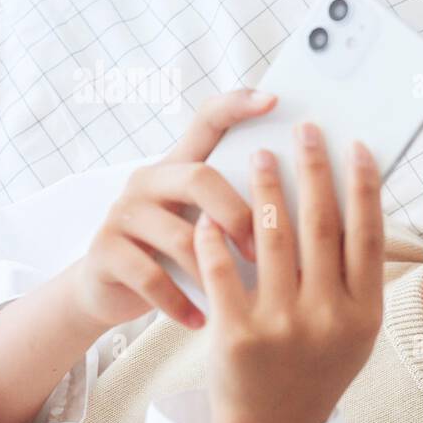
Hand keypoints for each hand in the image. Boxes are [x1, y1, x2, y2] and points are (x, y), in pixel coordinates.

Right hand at [67, 88, 276, 332]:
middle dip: (240, 216)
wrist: (112, 292)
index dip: (238, 105)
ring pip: (179, 235)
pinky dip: (181, 303)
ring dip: (215, 272)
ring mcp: (124, 212)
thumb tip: (317, 203)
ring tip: (239, 299)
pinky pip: (150, 276)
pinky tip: (204, 323)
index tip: (274, 99)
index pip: (208, 119)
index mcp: (183, 165)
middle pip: (200, 178)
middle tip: (265, 253)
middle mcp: (150, 179)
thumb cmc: (182, 257)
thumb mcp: (212, 227)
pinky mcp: (104, 250)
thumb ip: (246, 208)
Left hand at [193, 122, 385, 422]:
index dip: (362, 185)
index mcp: (364, 312)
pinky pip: (223, 271)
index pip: (366, 233)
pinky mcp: (237, 334)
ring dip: (267, 187)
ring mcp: (283, 325)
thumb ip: (357, 279)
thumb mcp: (355, 332)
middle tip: (305, 131)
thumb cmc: (318, 369)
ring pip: (272, 236)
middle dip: (314, 168)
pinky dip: (215, 237)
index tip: (354, 145)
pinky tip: (210, 211)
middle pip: (321, 224)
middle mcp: (328, 315)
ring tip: (260, 155)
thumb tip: (355, 208)